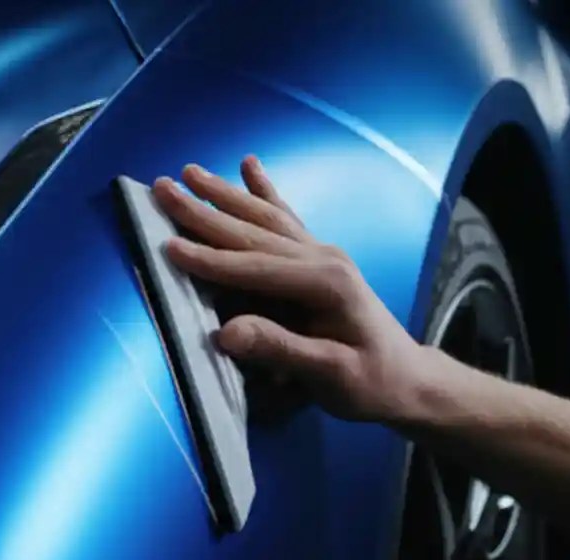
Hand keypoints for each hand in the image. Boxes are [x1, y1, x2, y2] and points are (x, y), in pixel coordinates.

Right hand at [151, 156, 439, 422]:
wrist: (408, 380)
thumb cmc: (370, 383)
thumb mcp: (330, 375)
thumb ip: (280, 350)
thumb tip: (225, 333)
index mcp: (323, 283)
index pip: (254, 266)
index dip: (208, 258)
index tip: (166, 245)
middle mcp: (321, 257)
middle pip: (251, 230)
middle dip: (202, 210)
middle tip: (160, 188)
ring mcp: (321, 253)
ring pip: (264, 216)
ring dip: (223, 193)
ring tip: (190, 172)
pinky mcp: (319, 257)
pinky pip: (285, 217)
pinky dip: (264, 190)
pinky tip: (250, 166)